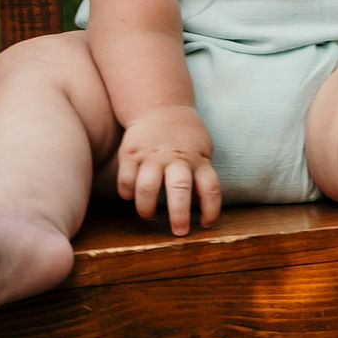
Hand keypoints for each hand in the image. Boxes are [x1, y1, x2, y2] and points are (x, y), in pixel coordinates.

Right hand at [117, 107, 221, 233]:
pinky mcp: (131, 154)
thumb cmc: (185, 137)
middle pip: (180, 189)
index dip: (211, 209)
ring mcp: (152, 156)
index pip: (211, 187)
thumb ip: (202, 177)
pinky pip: (126, 180)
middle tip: (179, 232)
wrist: (159, 106)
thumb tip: (203, 210)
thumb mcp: (202, 151)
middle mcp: (176, 158)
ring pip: (147, 187)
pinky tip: (131, 196)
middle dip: (179, 214)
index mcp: (198, 159)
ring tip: (149, 216)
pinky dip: (127, 193)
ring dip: (147, 207)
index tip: (207, 224)